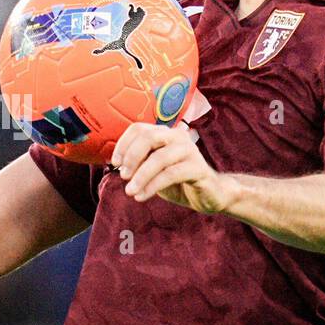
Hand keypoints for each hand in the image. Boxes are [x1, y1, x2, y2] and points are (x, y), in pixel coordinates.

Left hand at [111, 122, 236, 213]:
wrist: (209, 195)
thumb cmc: (177, 181)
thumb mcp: (153, 170)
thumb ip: (139, 163)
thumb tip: (117, 164)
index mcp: (165, 134)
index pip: (139, 128)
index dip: (123, 144)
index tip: (115, 163)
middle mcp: (178, 137)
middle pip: (149, 137)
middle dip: (132, 156)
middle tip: (123, 176)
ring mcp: (190, 151)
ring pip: (160, 158)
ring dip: (141, 176)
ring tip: (130, 191)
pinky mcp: (198, 168)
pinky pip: (171, 174)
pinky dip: (153, 186)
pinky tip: (142, 196)